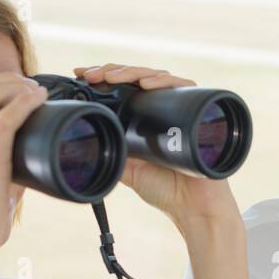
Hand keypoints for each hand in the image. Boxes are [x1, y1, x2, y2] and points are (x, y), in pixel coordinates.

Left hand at [74, 63, 240, 230]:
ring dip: (131, 72)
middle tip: (91, 74)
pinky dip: (163, 81)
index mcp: (145, 118)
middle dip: (111, 71)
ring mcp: (180, 108)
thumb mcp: (128, 171)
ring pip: (156, 76)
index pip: (123, 87)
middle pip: (137, 77)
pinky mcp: (197, 110)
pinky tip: (145, 83)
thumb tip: (87, 142)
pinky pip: (183, 86)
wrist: (194, 207)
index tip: (81, 75)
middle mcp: (163, 108)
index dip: (103, 77)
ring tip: (112, 77)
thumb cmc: (167, 190)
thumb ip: (113, 155)